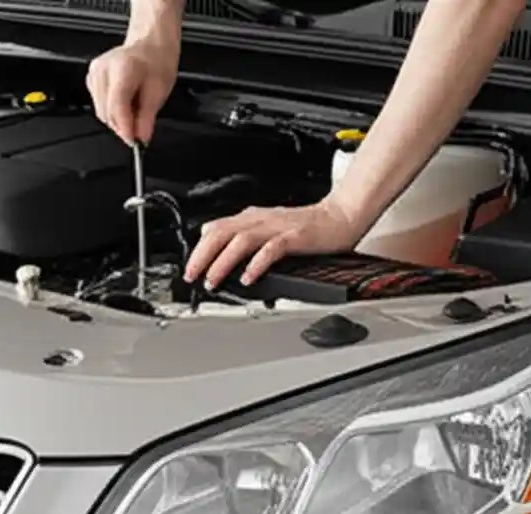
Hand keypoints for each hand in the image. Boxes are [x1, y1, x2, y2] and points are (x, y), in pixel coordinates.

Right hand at [86, 38, 178, 144]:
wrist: (149, 45)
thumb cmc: (156, 61)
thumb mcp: (160, 90)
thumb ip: (147, 115)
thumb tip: (141, 137)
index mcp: (122, 67)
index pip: (117, 106)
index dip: (125, 128)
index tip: (135, 141)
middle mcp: (103, 69)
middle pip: (107, 112)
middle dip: (124, 125)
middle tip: (140, 126)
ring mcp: (94, 73)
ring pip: (102, 112)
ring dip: (118, 119)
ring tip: (134, 107)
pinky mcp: (91, 79)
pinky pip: (99, 106)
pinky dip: (113, 111)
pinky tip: (125, 101)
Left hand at [184, 200, 362, 288]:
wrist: (340, 217)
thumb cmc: (306, 227)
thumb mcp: (267, 228)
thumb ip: (244, 236)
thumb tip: (217, 246)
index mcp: (252, 218)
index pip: (215, 229)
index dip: (198, 249)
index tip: (189, 270)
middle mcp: (260, 220)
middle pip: (221, 233)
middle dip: (202, 256)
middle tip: (192, 276)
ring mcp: (277, 227)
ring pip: (240, 241)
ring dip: (223, 262)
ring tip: (213, 280)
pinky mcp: (295, 236)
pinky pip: (271, 249)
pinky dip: (256, 264)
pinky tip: (248, 277)